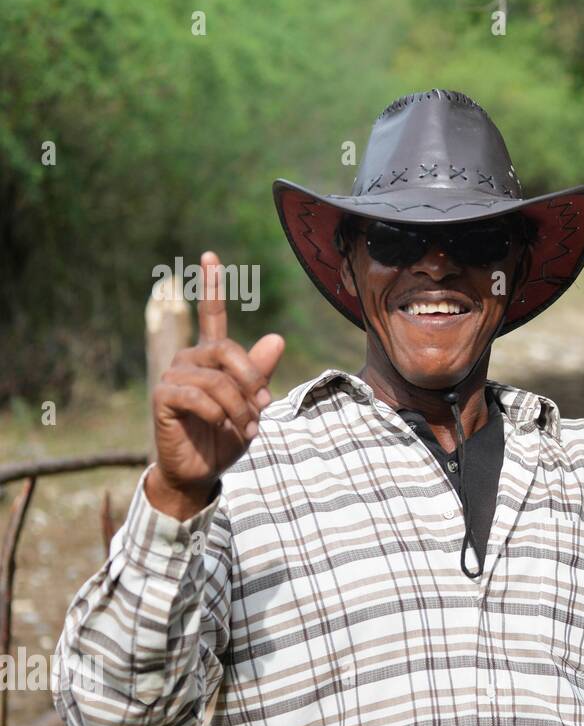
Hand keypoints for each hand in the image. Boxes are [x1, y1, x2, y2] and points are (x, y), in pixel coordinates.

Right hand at [146, 251, 284, 520]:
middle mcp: (189, 360)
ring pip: (218, 379)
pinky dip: (219, 414)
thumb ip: (261, 373)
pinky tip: (221, 426)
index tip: (210, 255)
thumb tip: (278, 337)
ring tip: (246, 427)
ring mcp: (174, 376)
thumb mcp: (253, 404)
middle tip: (263, 406)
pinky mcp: (163, 396)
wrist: (201, 470)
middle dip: (252, 379)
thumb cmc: (226, 436)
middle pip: (227, 350)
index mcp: (211, 358)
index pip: (211, 315)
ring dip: (239, 407)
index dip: (211, 286)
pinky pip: (199, 395)